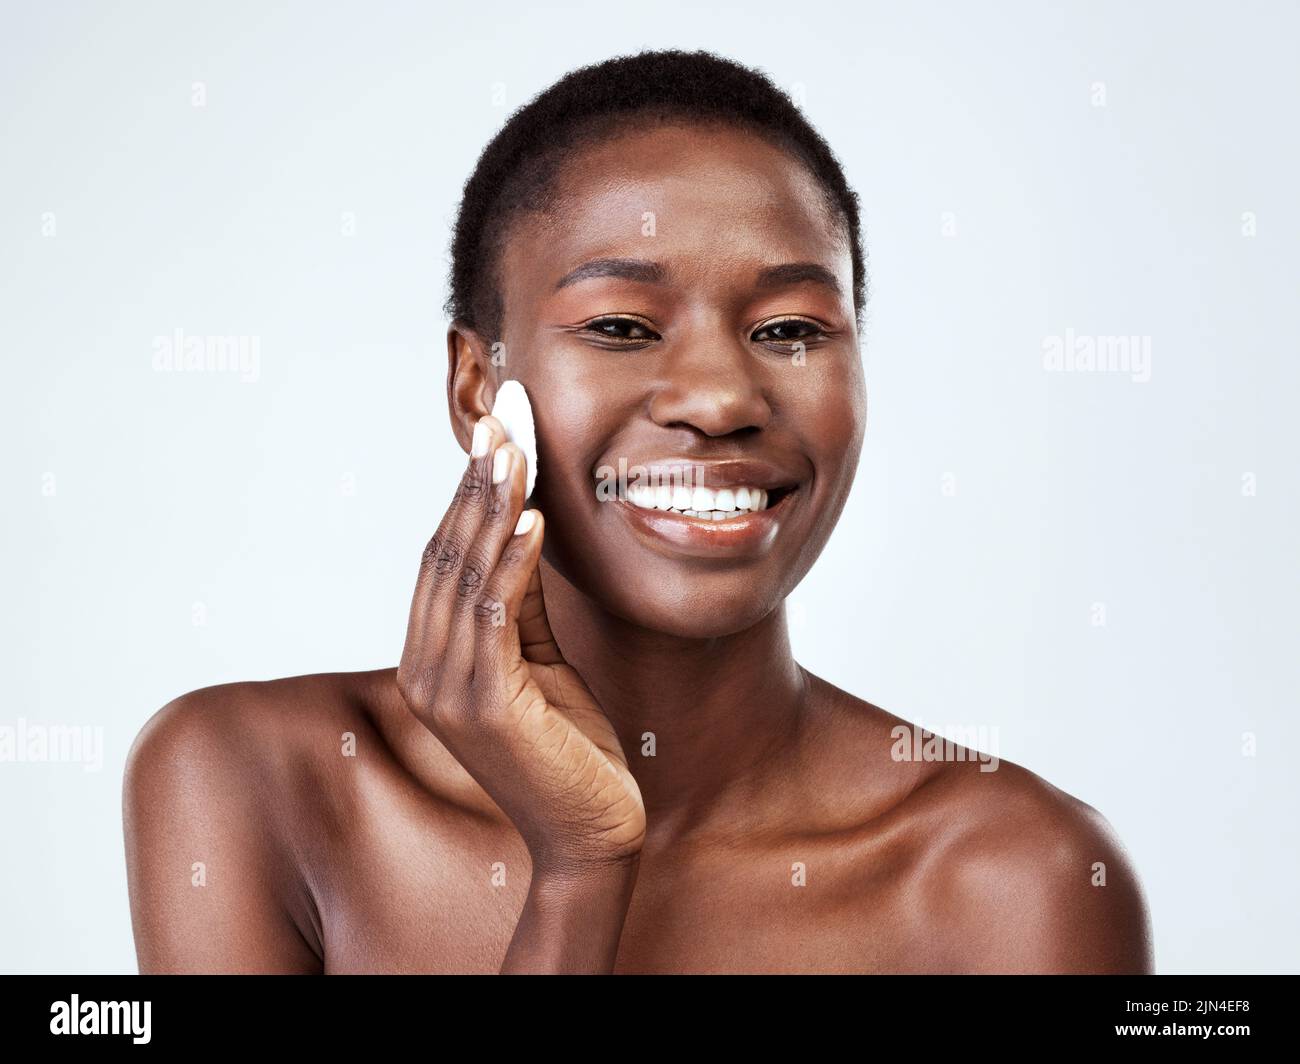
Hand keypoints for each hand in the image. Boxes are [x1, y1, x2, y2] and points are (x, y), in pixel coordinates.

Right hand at [396, 415, 645, 873]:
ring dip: (493, 508)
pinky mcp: (484, 708)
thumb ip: (522, 601)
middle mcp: (425, 673)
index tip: (498, 433)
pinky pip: (495, 618)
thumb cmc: (571, 748)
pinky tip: (533, 519)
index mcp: (431, 660)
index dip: (469, 493)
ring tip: (517, 450)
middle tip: (505, 420)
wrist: (592, 832)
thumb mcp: (542, 658)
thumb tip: (520, 522)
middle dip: (478, 484)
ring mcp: (447, 692)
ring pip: (466, 578)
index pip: (444, 559)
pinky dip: (513, 563)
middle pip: (447, 557)